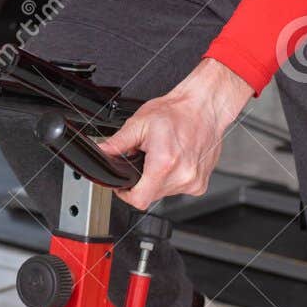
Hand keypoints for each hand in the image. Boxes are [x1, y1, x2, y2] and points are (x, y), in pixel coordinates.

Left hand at [97, 58, 251, 208]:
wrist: (204, 107)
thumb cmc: (177, 112)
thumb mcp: (140, 123)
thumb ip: (118, 142)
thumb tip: (102, 151)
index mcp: (164, 164)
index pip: (139, 199)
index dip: (126, 195)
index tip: (124, 186)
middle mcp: (181, 176)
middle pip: (151, 195)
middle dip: (143, 181)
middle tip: (146, 159)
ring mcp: (193, 182)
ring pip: (165, 193)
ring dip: (158, 179)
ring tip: (163, 156)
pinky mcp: (201, 184)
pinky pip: (179, 189)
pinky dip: (173, 178)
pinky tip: (176, 160)